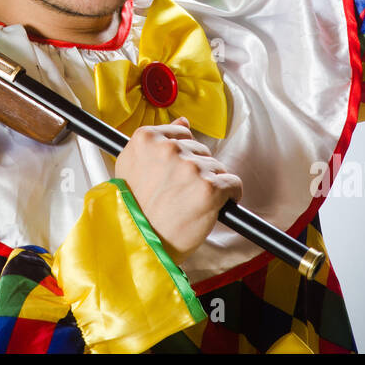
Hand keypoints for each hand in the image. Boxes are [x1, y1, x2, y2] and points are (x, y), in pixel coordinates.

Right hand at [113, 117, 242, 264]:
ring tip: (190, 204)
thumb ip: (157, 141)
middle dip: (196, 171)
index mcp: (147, 139)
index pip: (181, 132)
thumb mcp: (131, 165)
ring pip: (217, 167)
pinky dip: (229, 196)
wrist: (138, 243)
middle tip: (180, 194)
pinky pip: (233, 184)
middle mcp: (168, 149)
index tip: (176, 173)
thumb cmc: (134, 209)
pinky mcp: (209, 188)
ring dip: (210, 184)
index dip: (182, 155)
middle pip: (201, 150)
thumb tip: (183, 122)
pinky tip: (213, 206)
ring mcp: (190, 167)